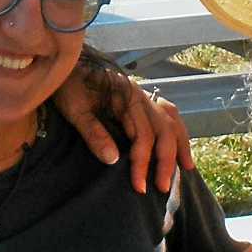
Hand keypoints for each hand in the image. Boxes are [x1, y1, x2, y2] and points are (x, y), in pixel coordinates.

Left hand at [51, 59, 196, 193]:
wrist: (65, 64)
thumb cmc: (68, 86)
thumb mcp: (74, 110)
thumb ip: (94, 133)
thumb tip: (114, 160)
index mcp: (126, 97)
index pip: (143, 136)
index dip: (143, 163)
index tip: (139, 186)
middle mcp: (140, 95)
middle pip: (164, 130)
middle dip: (166, 160)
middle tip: (163, 188)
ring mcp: (142, 95)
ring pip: (171, 120)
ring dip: (180, 145)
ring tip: (185, 168)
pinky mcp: (139, 98)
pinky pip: (166, 114)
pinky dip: (176, 130)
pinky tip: (179, 143)